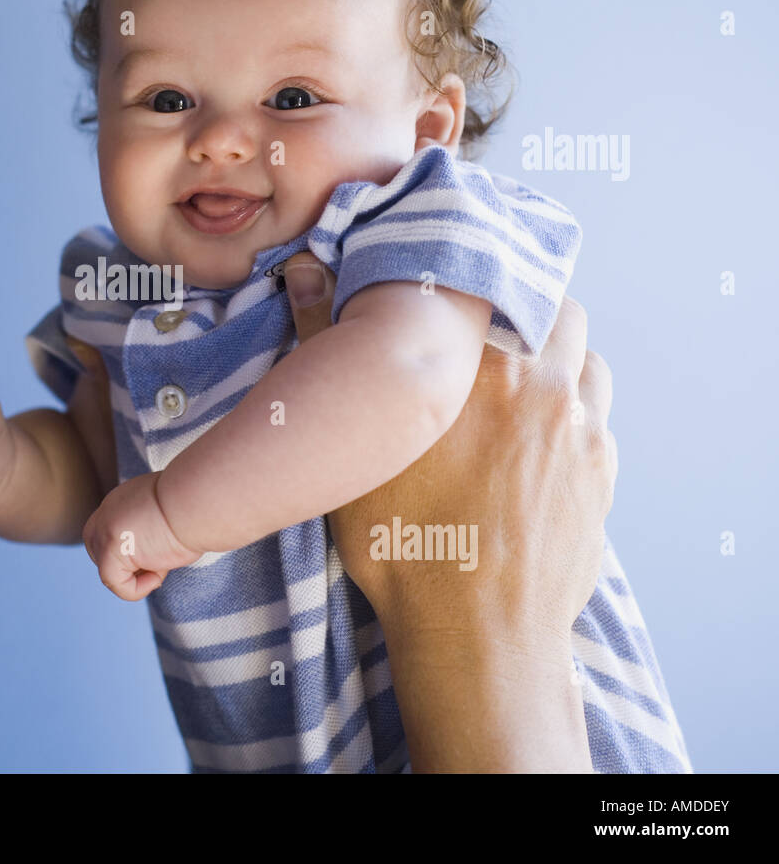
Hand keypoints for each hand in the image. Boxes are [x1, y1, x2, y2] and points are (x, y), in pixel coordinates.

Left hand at [82, 472, 203, 600]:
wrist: (198, 500)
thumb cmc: (196, 507)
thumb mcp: (165, 514)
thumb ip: (147, 528)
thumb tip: (151, 553)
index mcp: (120, 501)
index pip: (108, 535)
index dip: (131, 552)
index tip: (159, 550)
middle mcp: (107, 512)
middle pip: (99, 553)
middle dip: (126, 565)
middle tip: (160, 557)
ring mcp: (105, 530)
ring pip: (108, 570)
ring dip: (139, 575)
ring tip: (164, 559)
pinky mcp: (109, 549)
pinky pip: (115, 584)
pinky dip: (139, 588)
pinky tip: (160, 571)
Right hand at [281, 251, 611, 770]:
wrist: (475, 633)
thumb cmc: (405, 542)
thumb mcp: (355, 443)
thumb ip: (329, 346)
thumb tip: (303, 271)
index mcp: (484, 366)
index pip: (507, 280)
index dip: (489, 275)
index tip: (468, 286)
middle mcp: (545, 387)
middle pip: (563, 312)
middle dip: (533, 313)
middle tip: (493, 335)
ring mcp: (582, 433)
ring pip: (589, 364)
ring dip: (562, 361)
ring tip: (520, 385)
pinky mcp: (600, 477)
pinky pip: (598, 421)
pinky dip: (574, 415)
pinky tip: (537, 442)